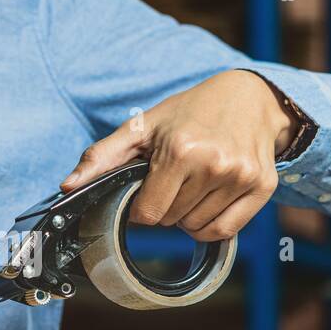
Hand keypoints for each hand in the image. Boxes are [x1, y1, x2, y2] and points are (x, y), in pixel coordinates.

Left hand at [60, 69, 293, 241]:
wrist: (250, 97)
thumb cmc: (189, 112)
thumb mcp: (142, 127)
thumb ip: (102, 157)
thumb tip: (67, 186)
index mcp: (181, 150)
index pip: (149, 214)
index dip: (142, 206)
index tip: (149, 186)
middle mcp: (214, 164)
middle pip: (172, 221)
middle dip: (166, 206)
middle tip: (176, 177)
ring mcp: (241, 177)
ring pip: (197, 229)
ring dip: (188, 215)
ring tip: (195, 182)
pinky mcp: (262, 187)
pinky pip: (225, 231)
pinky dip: (211, 227)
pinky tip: (209, 201)